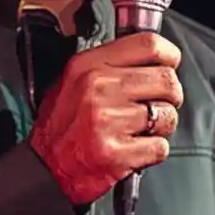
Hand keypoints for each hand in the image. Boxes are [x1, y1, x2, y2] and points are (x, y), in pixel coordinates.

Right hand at [29, 32, 183, 204]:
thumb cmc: (61, 126)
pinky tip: (134, 150)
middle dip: (169, 96)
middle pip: (166, 80)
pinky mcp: (116, 153)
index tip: (170, 64)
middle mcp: (98, 88)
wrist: (44, 170)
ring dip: (161, 126)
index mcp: (89, 65)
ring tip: (139, 131)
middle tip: (156, 105)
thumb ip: (110, 64)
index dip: (169, 55)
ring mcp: (108, 120)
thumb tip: (153, 57)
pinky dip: (153, 151)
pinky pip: (160, 147)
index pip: (148, 44)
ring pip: (167, 115)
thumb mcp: (73, 80)